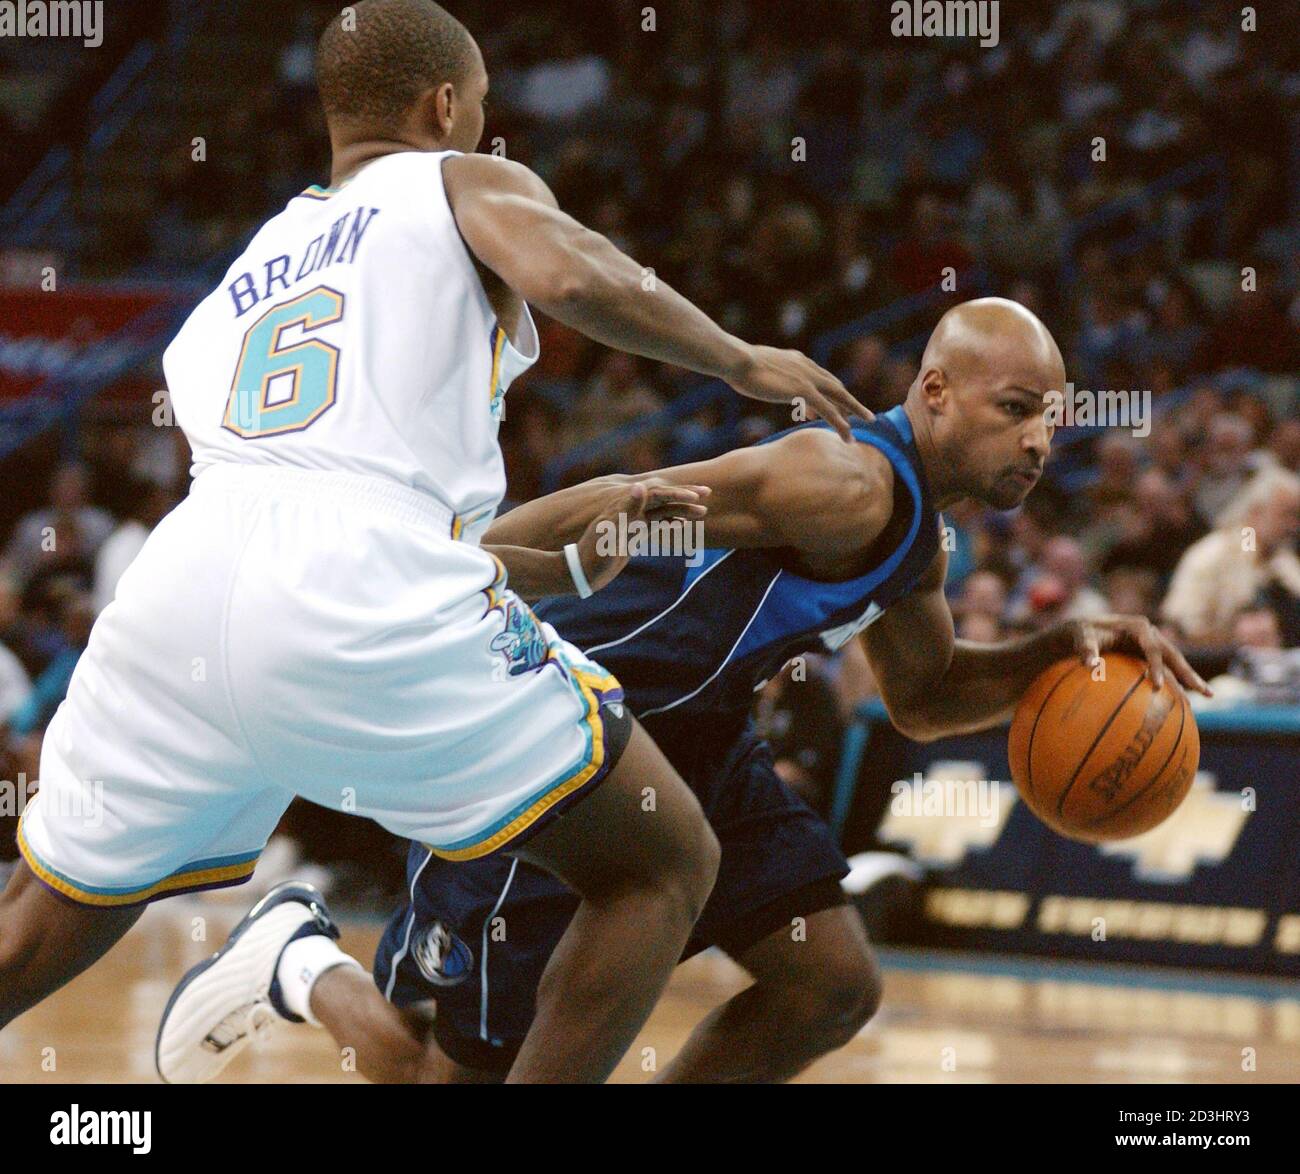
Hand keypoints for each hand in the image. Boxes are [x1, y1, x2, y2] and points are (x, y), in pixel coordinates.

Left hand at [575, 480, 709, 593]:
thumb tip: (640, 486)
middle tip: (707, 492)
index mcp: (624, 506)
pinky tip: (684, 524)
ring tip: (703, 511)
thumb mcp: (609, 533)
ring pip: (662, 511)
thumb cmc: (593, 555)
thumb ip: (626, 509)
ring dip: (682, 509)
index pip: (655, 493)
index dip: (676, 493)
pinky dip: (671, 522)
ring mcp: (632, 522)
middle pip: (662, 498)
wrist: (581, 573)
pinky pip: (656, 524)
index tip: (696, 497)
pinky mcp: (632, 534)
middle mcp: (630, 510)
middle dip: (684, 496)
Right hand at [726, 344, 872, 440]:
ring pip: (838, 398)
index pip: (820, 378)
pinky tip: (848, 435)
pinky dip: (840, 423)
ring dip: (853, 413)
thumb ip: (773, 379)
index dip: (830, 392)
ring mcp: (807, 378)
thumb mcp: (761, 371)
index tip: (836, 405)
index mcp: (797, 361)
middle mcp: (807, 367)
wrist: (737, 360)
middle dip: (849, 402)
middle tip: (861, 415)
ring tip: (861, 427)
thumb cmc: (739, 366)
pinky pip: (829, 410)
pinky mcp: (804, 391)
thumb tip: (775, 387)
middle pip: (836, 386)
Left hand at [1065, 615, 1211, 695]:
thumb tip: (1090, 665)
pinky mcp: (1148, 655)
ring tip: (1208, 696)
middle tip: (1204, 692)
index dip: (1156, 666)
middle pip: (1174, 656)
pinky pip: (1165, 670)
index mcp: (1138, 627)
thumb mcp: (1080, 637)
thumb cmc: (1080, 633)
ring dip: (1189, 679)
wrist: (1082, 629)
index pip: (1152, 648)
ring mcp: (1152, 645)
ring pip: (1175, 664)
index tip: (1157, 686)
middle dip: (1188, 673)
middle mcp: (1150, 634)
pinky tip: (1183, 703)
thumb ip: (1086, 649)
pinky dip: (1175, 684)